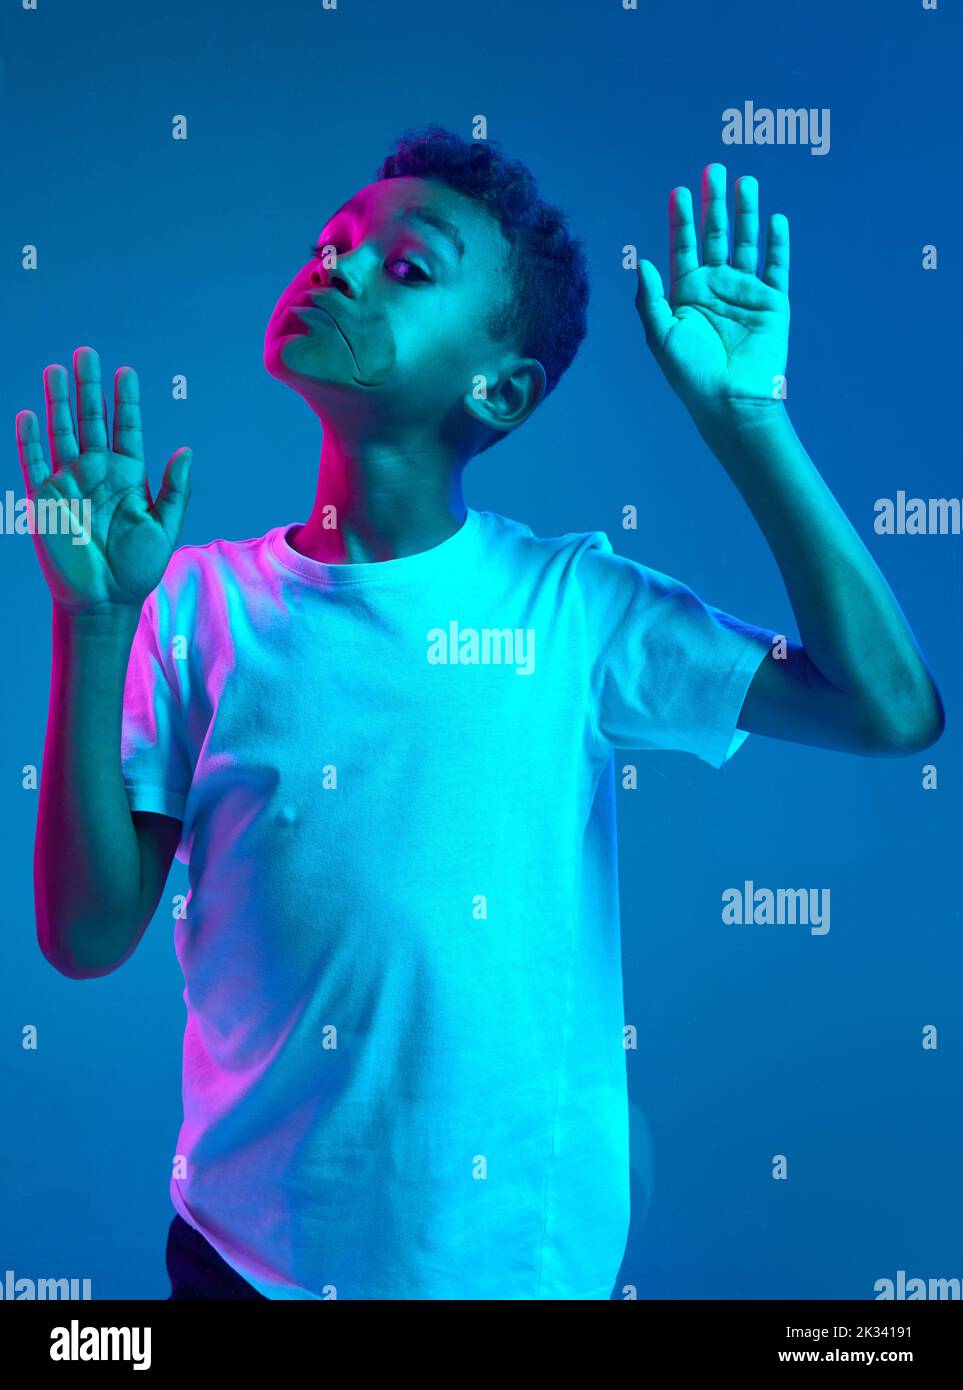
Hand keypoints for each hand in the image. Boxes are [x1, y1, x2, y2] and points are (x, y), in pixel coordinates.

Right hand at [15, 346, 191, 614]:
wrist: (104, 599)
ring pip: (62, 433)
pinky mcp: (45, 498)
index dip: (125, 401)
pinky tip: (28, 413)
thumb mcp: (165, 528)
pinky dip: (30, 439)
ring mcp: (70, 482)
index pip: (126, 429)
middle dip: (89, 387)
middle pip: (91, 421)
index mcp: (129, 477)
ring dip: (59, 402)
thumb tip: (186, 451)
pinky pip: (35, 463)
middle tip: (86, 353)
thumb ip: (175, 490)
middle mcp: (97, 473)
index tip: (125, 371)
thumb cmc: (137, 568)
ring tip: (57, 370)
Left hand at [634, 164, 789, 426]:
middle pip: (715, 236)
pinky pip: (777, 267)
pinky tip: (775, 221)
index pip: (683, 247)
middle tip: (713, 168)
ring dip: (746, 213)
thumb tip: (641, 262)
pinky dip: (777, 244)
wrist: (731, 400)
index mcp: (687, 294)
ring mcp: (745, 293)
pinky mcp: (772, 303)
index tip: (678, 191)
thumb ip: (650, 299)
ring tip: (745, 182)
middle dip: (713, 203)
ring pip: (746, 243)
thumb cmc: (691, 374)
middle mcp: (716, 288)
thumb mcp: (661, 336)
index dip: (681, 220)